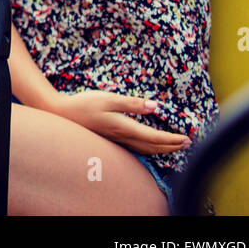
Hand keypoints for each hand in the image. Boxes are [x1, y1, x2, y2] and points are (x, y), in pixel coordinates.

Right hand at [52, 90, 191, 155]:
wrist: (61, 114)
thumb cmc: (84, 104)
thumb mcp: (108, 98)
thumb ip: (132, 103)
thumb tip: (155, 107)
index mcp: (124, 127)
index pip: (154, 137)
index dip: (172, 139)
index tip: (187, 139)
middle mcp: (122, 137)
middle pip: (152, 147)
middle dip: (171, 147)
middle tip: (187, 144)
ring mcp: (116, 140)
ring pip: (144, 149)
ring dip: (161, 149)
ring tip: (173, 146)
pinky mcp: (111, 138)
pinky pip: (136, 148)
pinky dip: (148, 149)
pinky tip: (149, 146)